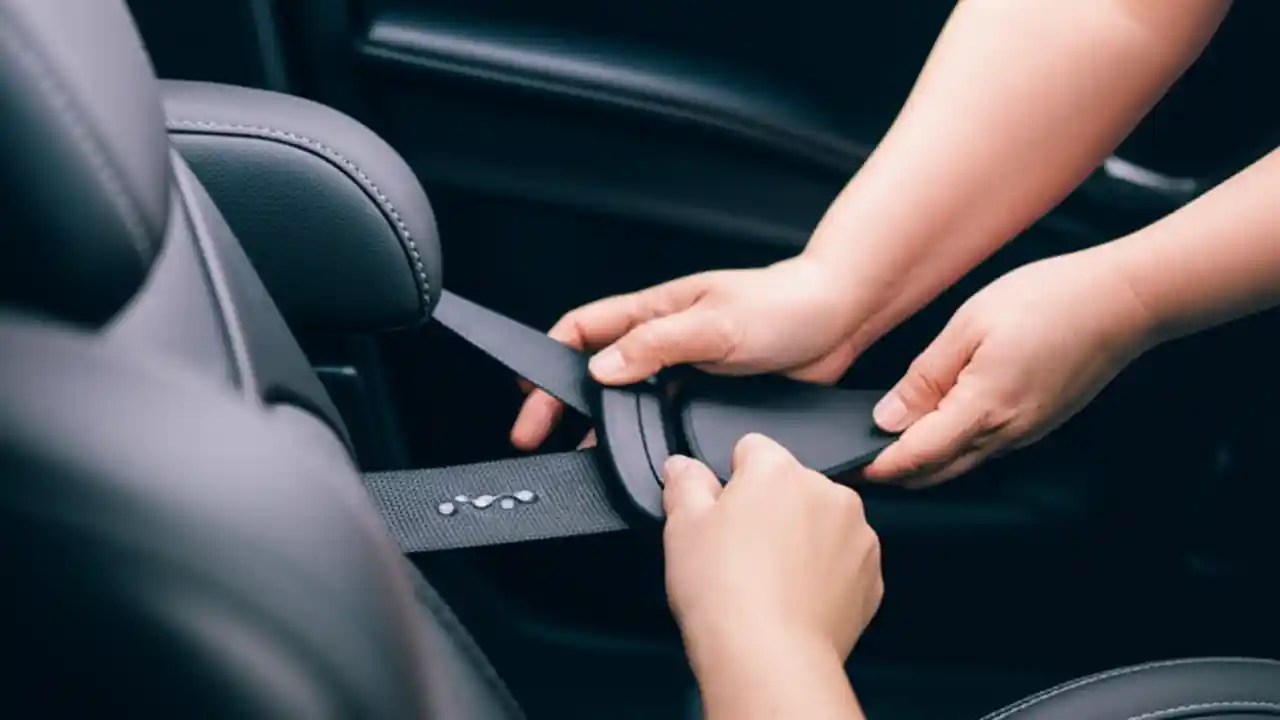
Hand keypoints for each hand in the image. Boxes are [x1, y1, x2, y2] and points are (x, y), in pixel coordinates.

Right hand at [511, 256, 868, 450]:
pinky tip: (644, 464)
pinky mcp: (711, 399)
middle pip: (597, 374)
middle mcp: (665, 343)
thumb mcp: (715, 322)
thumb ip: (657, 344)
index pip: (583, 329)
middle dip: (564, 404)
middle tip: (539, 438)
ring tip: (583, 462)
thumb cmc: (784, 304)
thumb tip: (603, 369)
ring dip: (605, 429)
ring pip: (630, 404)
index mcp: (655, 311)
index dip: (550, 356)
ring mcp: (686, 372)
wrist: (841, 319)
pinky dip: (649, 442)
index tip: (528, 391)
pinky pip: (667, 422)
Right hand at [662, 434, 883, 665]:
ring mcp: (857, 534)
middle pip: (792, 485)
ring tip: (769, 581)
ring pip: (822, 521)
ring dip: (801, 538)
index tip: (722, 513)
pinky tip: (795, 598)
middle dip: (770, 509)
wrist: (770, 657)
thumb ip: (684, 484)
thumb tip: (682, 465)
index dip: (732, 479)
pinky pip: (844, 560)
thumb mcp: (682, 527)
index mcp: (778, 470)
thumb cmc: (724, 593)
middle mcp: (826, 492)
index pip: (753, 448)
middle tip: (741, 553)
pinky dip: (824, 572)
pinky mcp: (872, 575)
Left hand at [865, 248, 1156, 486]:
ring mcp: (1025, 432)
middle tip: (857, 462)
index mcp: (982, 409)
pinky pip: (984, 447)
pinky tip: (936, 426)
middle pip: (936, 471)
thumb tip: (888, 417)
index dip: (879, 466)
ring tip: (887, 445)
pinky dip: (952, 447)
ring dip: (923, 462)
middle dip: (895, 473)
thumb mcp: (969, 326)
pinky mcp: (1038, 423)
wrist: (1124, 301)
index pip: (916, 457)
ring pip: (961, 462)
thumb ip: (925, 377)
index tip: (848, 465)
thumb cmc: (1050, 300)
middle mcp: (1006, 433)